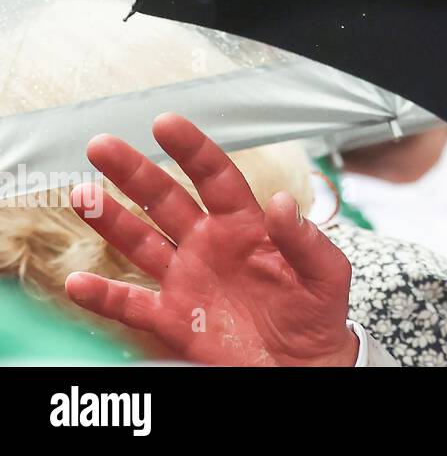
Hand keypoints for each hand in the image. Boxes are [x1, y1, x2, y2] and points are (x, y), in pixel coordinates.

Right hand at [65, 112, 359, 366]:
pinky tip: (78, 283)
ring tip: (83, 195)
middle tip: (103, 146)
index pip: (216, 177)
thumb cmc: (318, 312)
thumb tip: (283, 202)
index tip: (165, 123)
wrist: (303, 365)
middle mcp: (209, 245)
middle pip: (166, 200)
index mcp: (247, 226)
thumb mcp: (327, 273)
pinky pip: (131, 305)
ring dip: (111, 220)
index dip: (191, 149)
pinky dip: (104, 296)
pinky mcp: (173, 319)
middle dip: (134, 173)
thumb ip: (306, 239)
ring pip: (140, 243)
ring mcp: (187, 280)